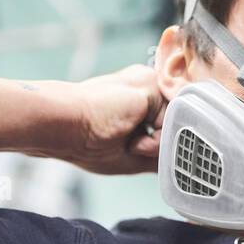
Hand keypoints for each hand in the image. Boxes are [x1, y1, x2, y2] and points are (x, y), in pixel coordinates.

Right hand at [46, 64, 166, 174]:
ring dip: (151, 146)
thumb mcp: (131, 155)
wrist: (61, 126)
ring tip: (122, 138)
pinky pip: (169, 126)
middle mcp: (147, 87)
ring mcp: (150, 84)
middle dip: (153, 147)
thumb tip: (181, 159)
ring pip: (174, 128)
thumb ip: (160, 152)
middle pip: (174, 128)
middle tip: (122, 142)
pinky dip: (150, 142)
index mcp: (138, 99)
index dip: (151, 148)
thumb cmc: (84, 142)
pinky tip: (126, 133)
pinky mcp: (151, 87)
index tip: (124, 146)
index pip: (166, 128)